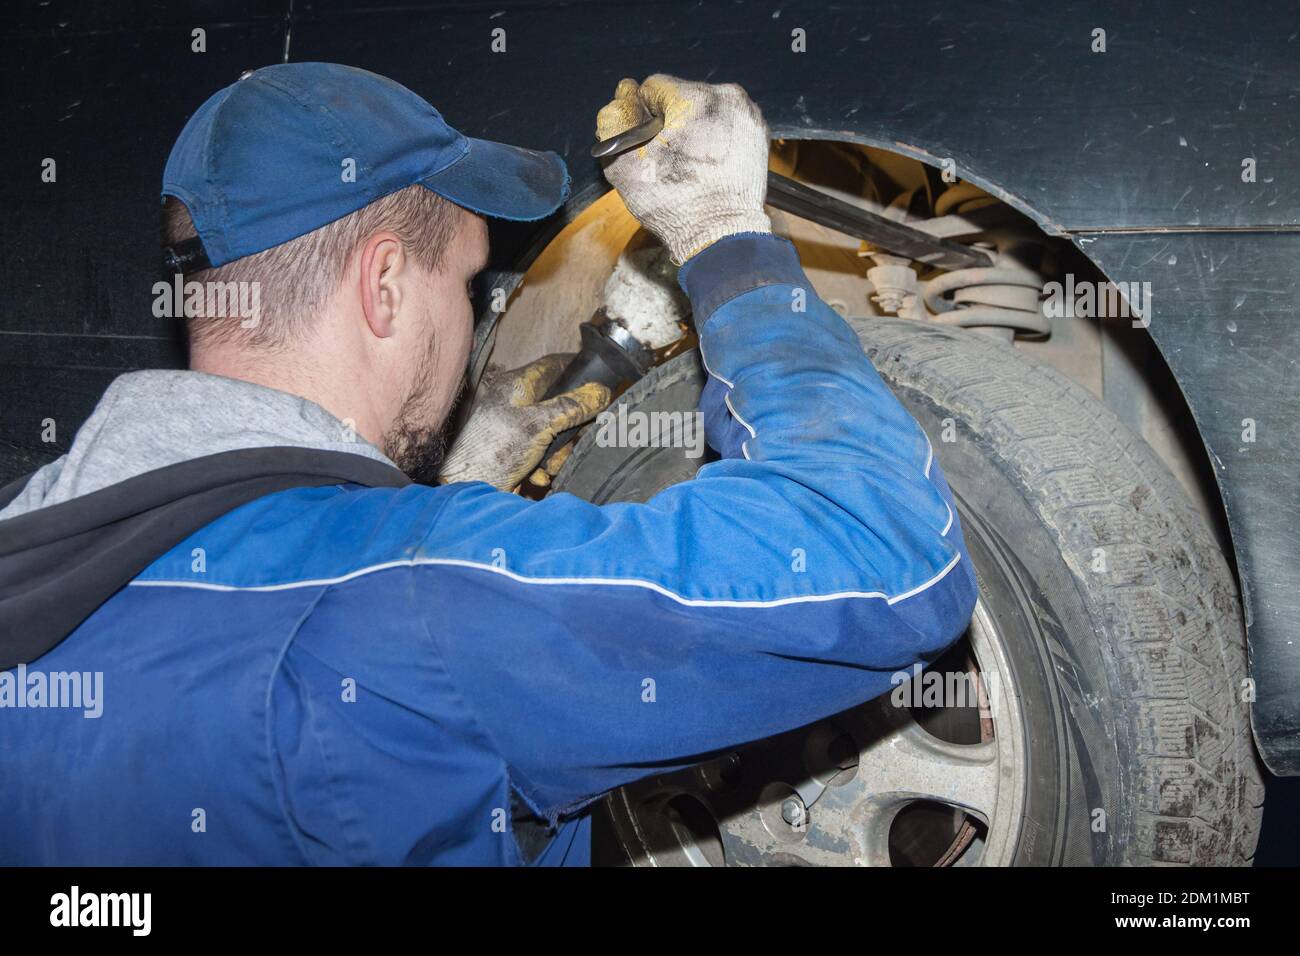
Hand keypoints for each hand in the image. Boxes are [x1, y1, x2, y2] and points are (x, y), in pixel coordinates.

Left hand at [437, 355, 610, 490]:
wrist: (468, 489)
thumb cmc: (493, 451)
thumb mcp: (538, 425)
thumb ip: (571, 407)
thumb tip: (601, 391)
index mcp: (517, 385)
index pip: (553, 365)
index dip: (578, 370)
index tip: (600, 382)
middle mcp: (517, 402)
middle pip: (561, 403)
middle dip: (571, 427)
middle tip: (574, 440)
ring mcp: (517, 426)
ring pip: (556, 430)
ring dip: (559, 451)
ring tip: (549, 465)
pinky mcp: (518, 449)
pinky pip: (544, 450)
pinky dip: (546, 463)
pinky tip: (537, 474)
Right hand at [596, 74, 771, 264]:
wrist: (721, 235)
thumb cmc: (674, 203)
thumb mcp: (625, 165)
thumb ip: (614, 122)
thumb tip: (623, 96)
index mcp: (695, 97)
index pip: (654, 88)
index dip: (644, 116)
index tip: (650, 145)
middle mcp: (727, 96)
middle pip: (682, 97)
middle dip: (671, 122)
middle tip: (671, 160)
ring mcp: (748, 114)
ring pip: (705, 110)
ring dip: (693, 129)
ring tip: (692, 165)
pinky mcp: (759, 133)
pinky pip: (726, 124)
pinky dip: (715, 138)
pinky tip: (710, 165)